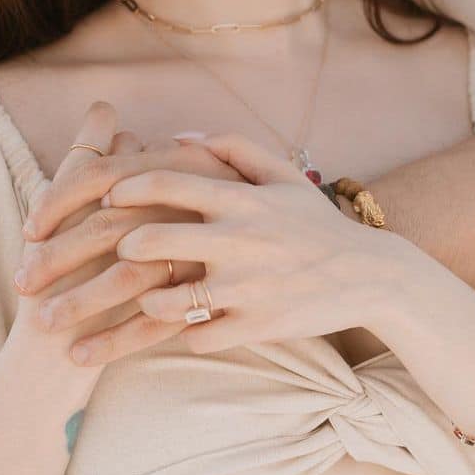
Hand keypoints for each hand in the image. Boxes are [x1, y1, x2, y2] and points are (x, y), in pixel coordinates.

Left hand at [63, 132, 411, 361]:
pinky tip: (178, 330)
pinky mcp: (256, 326)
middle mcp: (238, 241)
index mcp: (239, 199)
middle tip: (109, 252)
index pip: (166, 182)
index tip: (105, 196)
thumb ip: (230, 149)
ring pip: (166, 300)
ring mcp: (245, 287)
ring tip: (140, 296)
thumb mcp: (280, 175)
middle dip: (120, 248)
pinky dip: (183, 334)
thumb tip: (179, 137)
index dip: (125, 187)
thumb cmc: (314, 221)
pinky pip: (198, 338)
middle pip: (153, 241)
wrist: (368, 275)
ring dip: (143, 300)